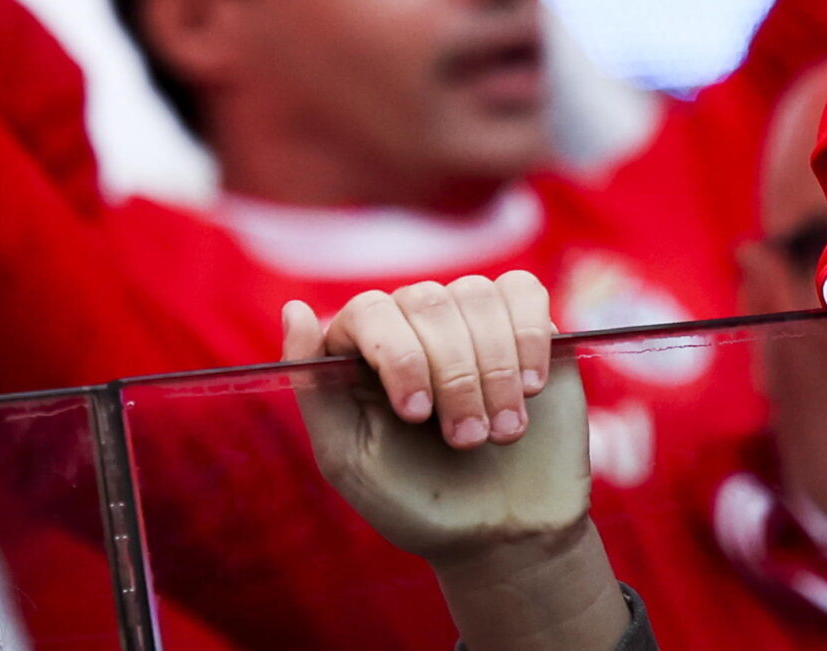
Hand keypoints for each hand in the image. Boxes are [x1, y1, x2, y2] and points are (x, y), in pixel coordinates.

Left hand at [282, 273, 574, 563]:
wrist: (502, 535)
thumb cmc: (415, 501)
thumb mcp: (350, 459)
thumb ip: (317, 387)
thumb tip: (295, 309)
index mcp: (363, 350)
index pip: (370, 310)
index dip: (397, 355)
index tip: (416, 415)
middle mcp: (414, 324)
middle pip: (428, 302)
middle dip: (453, 376)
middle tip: (467, 441)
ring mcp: (471, 319)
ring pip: (478, 296)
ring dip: (495, 370)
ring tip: (503, 433)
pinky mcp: (527, 324)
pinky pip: (524, 292)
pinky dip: (529, 337)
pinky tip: (530, 388)